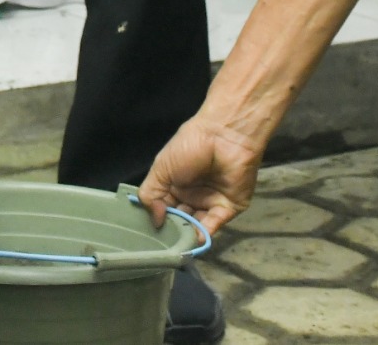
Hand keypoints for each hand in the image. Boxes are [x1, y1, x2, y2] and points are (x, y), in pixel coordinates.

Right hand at [138, 114, 263, 234]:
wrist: (224, 136)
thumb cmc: (189, 146)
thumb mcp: (161, 168)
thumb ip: (151, 195)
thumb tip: (154, 222)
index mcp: (174, 185)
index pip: (163, 208)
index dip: (156, 219)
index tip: (148, 233)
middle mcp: (192, 196)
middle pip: (180, 220)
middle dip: (172, 230)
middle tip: (164, 241)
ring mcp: (210, 203)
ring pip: (196, 224)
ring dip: (188, 233)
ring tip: (179, 241)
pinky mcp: (228, 208)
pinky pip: (215, 223)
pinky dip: (205, 232)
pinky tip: (195, 237)